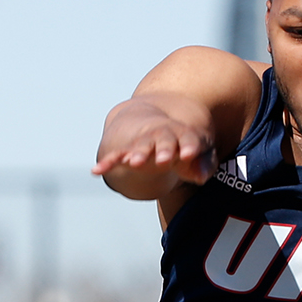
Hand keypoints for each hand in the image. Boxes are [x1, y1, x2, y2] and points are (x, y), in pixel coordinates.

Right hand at [93, 101, 215, 185]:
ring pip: (141, 146)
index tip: (189, 155)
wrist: (161, 126)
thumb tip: (201, 176)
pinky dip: (107, 163)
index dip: (189, 146)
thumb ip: (204, 165)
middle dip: (164, 149)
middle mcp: (163, 135)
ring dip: (139, 153)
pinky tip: (96, 170)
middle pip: (164, 140)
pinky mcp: (128, 151)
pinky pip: (116, 156)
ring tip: (135, 162)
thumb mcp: (201, 154)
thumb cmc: (186, 145)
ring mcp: (145, 142)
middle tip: (164, 160)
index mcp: (183, 134)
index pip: (189, 138)